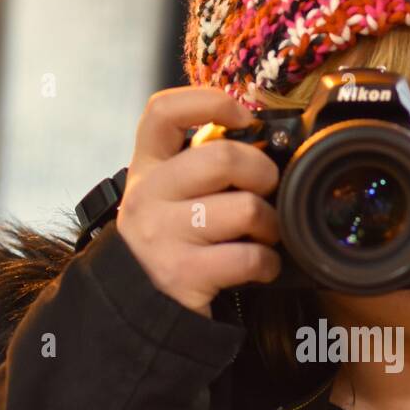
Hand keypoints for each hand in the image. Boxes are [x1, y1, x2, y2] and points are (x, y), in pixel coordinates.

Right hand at [117, 87, 280, 316]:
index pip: (162, 112)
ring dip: (271, 224)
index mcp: (147, 167)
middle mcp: (148, 195)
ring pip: (246, 209)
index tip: (242, 117)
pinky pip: (249, 257)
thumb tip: (264, 141)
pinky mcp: (183, 273)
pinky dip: (267, 264)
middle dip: (263, 173)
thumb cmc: (172, 241)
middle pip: (222, 158)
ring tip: (263, 235)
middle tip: (268, 190)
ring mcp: (163, 234)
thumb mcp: (171, 195)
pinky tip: (260, 267)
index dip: (208, 101)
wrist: (139, 307)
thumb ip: (202, 165)